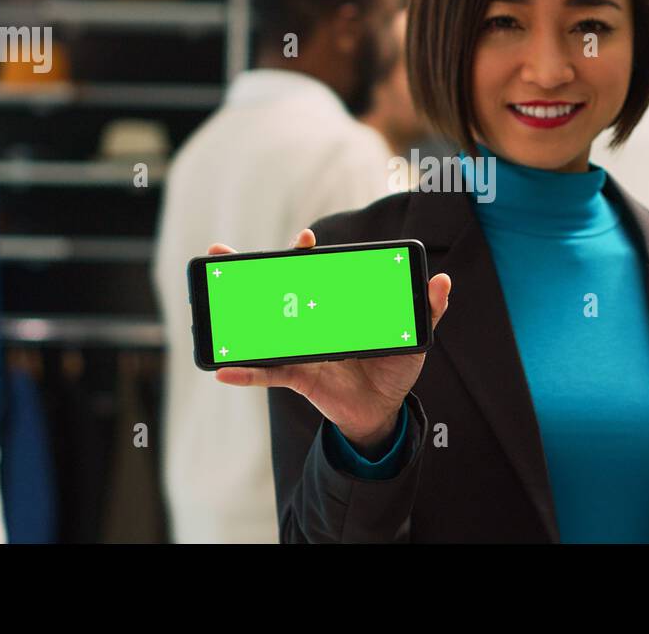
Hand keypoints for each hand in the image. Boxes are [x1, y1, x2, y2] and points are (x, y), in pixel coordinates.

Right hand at [211, 229, 450, 455]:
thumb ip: (427, 308)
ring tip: (208, 300)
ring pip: (262, 328)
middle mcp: (312, 322)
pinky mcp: (297, 377)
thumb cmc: (394, 366)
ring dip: (233, 316)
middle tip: (224, 255)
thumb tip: (441, 280)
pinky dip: (246, 373)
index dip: (305, 255)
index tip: (303, 239)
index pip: (316, 274)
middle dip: (249, 273)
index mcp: (336, 307)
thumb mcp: (414, 336)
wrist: (385, 409)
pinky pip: (268, 375)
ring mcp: (301, 348)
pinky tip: (224, 369)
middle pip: (276, 292)